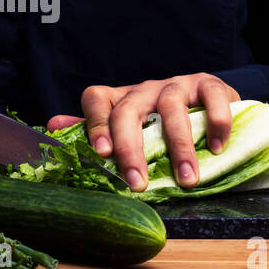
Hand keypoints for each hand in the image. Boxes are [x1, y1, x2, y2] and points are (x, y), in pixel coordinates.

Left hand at [47, 74, 238, 190]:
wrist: (206, 103)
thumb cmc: (159, 123)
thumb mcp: (128, 129)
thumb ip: (93, 130)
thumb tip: (51, 127)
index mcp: (120, 99)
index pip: (97, 99)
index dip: (95, 124)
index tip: (102, 154)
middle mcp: (144, 89)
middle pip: (129, 110)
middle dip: (132, 149)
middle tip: (137, 183)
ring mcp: (177, 84)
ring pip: (171, 108)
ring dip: (180, 147)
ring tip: (187, 179)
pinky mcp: (210, 85)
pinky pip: (212, 98)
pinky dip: (216, 123)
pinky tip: (218, 148)